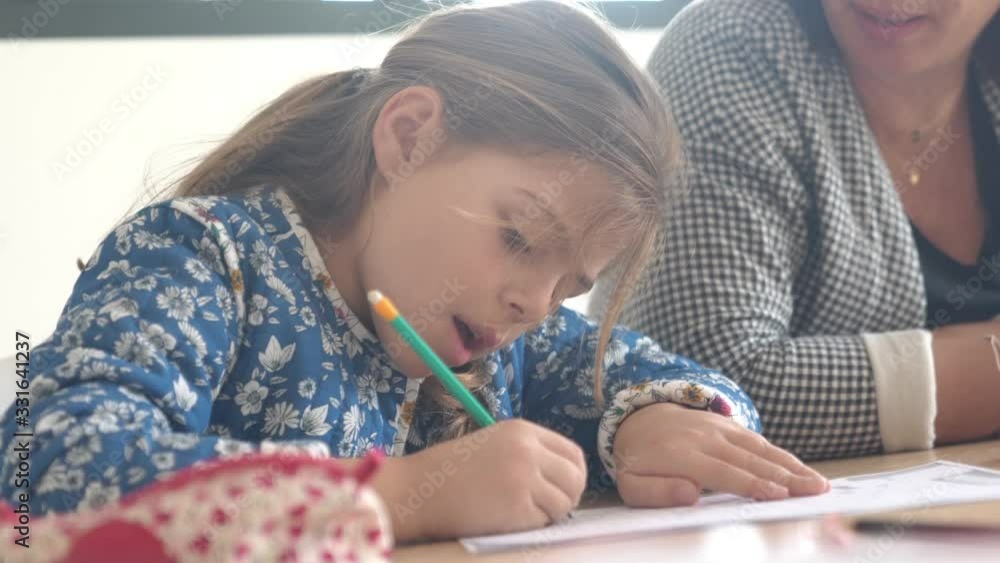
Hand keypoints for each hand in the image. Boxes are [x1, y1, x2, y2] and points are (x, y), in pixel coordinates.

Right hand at [371, 419, 586, 540]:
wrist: (419, 489)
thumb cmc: (451, 470)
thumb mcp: (494, 443)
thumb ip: (528, 452)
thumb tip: (564, 476)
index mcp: (523, 430)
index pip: (573, 453)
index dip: (573, 475)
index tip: (562, 488)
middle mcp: (528, 450)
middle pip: (576, 478)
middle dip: (568, 497)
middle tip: (549, 508)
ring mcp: (524, 478)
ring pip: (565, 503)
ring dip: (550, 513)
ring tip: (522, 512)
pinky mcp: (518, 507)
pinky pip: (544, 521)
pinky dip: (532, 525)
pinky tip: (508, 519)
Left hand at [612, 403, 829, 506]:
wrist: (638, 420)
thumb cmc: (637, 462)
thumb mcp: (631, 485)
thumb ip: (657, 492)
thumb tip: (691, 494)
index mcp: (682, 454)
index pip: (722, 472)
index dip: (751, 484)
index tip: (778, 496)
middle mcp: (705, 438)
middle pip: (749, 460)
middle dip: (785, 478)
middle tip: (815, 492)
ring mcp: (719, 428)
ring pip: (760, 448)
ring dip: (791, 466)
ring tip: (819, 484)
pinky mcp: (727, 425)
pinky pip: (758, 441)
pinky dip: (782, 456)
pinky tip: (802, 470)